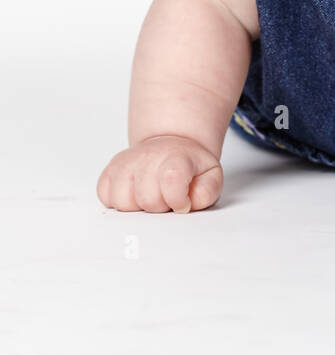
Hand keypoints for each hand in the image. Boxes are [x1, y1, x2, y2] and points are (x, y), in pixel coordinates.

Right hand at [96, 134, 222, 213]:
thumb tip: (190, 203)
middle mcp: (148, 155)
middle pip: (147, 199)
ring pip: (122, 201)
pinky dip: (118, 201)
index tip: (183, 203)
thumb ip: (207, 191)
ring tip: (151, 195)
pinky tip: (134, 193)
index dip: (178, 199)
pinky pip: (105, 196)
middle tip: (168, 198)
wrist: (171, 147)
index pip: (171, 179)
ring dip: (138, 206)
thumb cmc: (189, 166)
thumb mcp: (210, 175)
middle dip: (160, 206)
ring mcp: (126, 163)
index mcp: (176, 156)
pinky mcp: (109, 171)